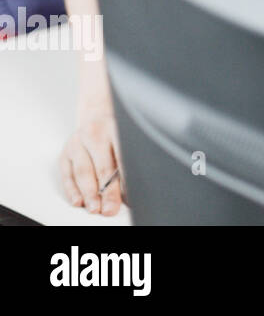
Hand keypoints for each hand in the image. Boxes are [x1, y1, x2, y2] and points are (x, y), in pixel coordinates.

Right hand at [59, 65, 125, 215]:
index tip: (131, 197)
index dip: (127, 179)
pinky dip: (72, 190)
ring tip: (95, 208)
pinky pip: (67, 174)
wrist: (96, 114)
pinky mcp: (65, 154)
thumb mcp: (128, 135)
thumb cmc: (116, 130)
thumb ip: (131, 156)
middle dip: (108, 191)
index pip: (123, 157)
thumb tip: (139, 186)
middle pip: (103, 167)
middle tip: (111, 208)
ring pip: (83, 171)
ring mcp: (77, 143)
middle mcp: (94, 134)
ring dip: (89, 193)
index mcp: (116, 128)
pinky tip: (78, 201)